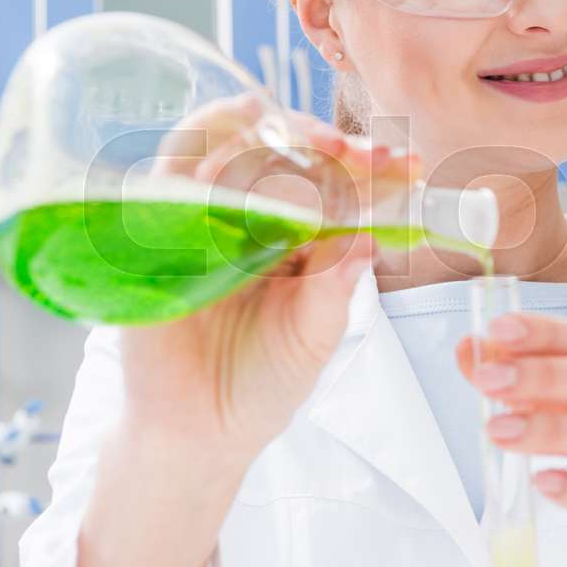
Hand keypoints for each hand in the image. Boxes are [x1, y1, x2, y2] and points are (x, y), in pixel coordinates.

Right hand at [121, 101, 416, 467]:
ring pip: (234, 144)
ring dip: (276, 133)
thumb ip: (334, 289)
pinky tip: (239, 141)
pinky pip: (175, 168)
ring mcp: (205, 215)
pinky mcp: (156, 224)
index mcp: (298, 236)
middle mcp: (253, 217)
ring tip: (319, 145)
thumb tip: (368, 241)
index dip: (372, 171)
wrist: (196, 432)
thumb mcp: (312, 335)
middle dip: (330, 146)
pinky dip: (207, 143)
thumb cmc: (261, 383)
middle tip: (364, 154)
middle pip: (288, 153)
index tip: (410, 167)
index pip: (336, 185)